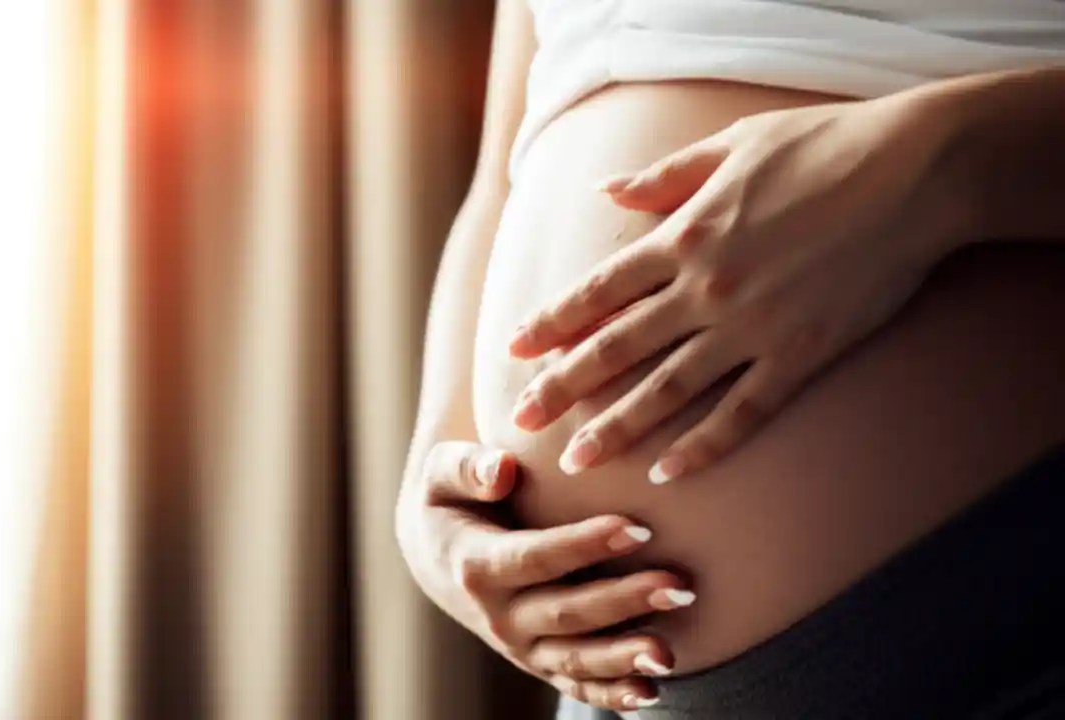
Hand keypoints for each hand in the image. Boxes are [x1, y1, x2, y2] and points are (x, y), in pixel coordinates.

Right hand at [396, 441, 696, 710]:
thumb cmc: (450, 501)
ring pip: (574, 659)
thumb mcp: (441, 475)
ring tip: (668, 653)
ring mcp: (519, 645)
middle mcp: (497, 615)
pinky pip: (574, 684)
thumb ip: (467, 467)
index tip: (638, 527)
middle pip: (566, 613)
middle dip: (624, 601)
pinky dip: (610, 693)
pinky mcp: (537, 662)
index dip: (584, 545)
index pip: (536, 557)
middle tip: (680, 586)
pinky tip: (651, 693)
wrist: (435, 557)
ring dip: (623, 658)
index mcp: (477, 565)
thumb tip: (503, 469)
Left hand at [506, 97, 967, 482]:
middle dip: (561, 386)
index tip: (513, 349)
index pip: (598, 290)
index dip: (551, 323)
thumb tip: (605, 191)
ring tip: (574, 460)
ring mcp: (751, 327)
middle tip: (520, 420)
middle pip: (616, 347)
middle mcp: (704, 288)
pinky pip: (741, 412)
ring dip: (615, 428)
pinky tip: (668, 473)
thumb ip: (662, 178)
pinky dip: (703, 446)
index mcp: (682, 236)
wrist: (915, 172)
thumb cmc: (821, 147)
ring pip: (666, 389)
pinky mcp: (800, 355)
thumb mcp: (730, 147)